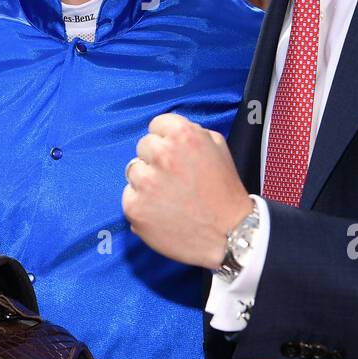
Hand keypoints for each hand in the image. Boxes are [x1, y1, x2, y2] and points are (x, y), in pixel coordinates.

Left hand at [123, 112, 251, 268]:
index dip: (167, 139)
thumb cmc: (224, 191)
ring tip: (169, 196)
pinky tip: (162, 211)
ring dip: (147, 180)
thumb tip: (170, 133)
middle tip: (175, 178)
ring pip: (133, 171)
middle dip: (156, 159)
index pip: (157, 124)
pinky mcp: (135, 207)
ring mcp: (146, 182)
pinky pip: (129, 196)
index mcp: (183, 136)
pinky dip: (142, 204)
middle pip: (143, 146)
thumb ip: (193, 132)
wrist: (229, 234)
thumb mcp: (218, 147)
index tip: (175, 154)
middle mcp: (162, 155)